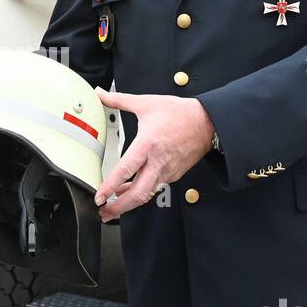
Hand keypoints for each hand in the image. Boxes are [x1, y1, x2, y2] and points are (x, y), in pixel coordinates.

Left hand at [94, 90, 214, 220]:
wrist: (208, 121)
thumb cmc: (179, 113)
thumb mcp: (146, 103)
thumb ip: (119, 100)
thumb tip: (100, 93)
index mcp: (148, 144)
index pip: (125, 170)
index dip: (110, 187)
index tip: (99, 197)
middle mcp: (158, 161)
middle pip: (138, 194)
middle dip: (119, 208)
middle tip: (104, 212)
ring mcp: (167, 171)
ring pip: (146, 194)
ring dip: (129, 203)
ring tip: (113, 206)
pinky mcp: (174, 174)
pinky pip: (154, 187)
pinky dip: (141, 192)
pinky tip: (130, 190)